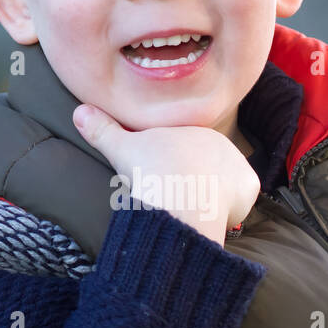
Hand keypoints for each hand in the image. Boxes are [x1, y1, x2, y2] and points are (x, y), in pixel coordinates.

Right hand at [73, 102, 260, 245]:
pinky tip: (206, 216)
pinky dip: (225, 212)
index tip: (158, 180)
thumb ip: (101, 129)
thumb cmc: (151, 169)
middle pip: (204, 167)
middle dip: (189, 182)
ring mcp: (238, 165)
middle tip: (170, 197)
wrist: (179, 198)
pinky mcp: (248, 189)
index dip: (170, 167)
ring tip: (186, 209)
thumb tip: (79, 111)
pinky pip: (237, 202)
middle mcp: (223, 142)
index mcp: (195, 128)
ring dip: (207, 197)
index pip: (185, 150)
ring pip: (221, 184)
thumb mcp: (120, 147)